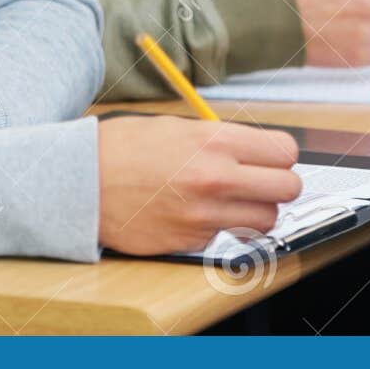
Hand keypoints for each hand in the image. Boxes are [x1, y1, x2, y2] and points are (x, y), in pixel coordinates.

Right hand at [97, 116, 302, 254]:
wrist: (81, 183)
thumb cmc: (123, 149)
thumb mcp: (176, 126)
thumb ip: (220, 139)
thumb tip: (255, 151)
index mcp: (215, 141)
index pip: (285, 151)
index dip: (279, 155)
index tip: (270, 158)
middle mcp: (216, 179)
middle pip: (288, 189)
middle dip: (278, 185)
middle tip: (260, 182)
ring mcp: (205, 215)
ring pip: (266, 220)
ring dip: (254, 211)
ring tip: (229, 200)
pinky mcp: (192, 242)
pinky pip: (227, 237)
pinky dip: (218, 227)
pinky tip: (193, 213)